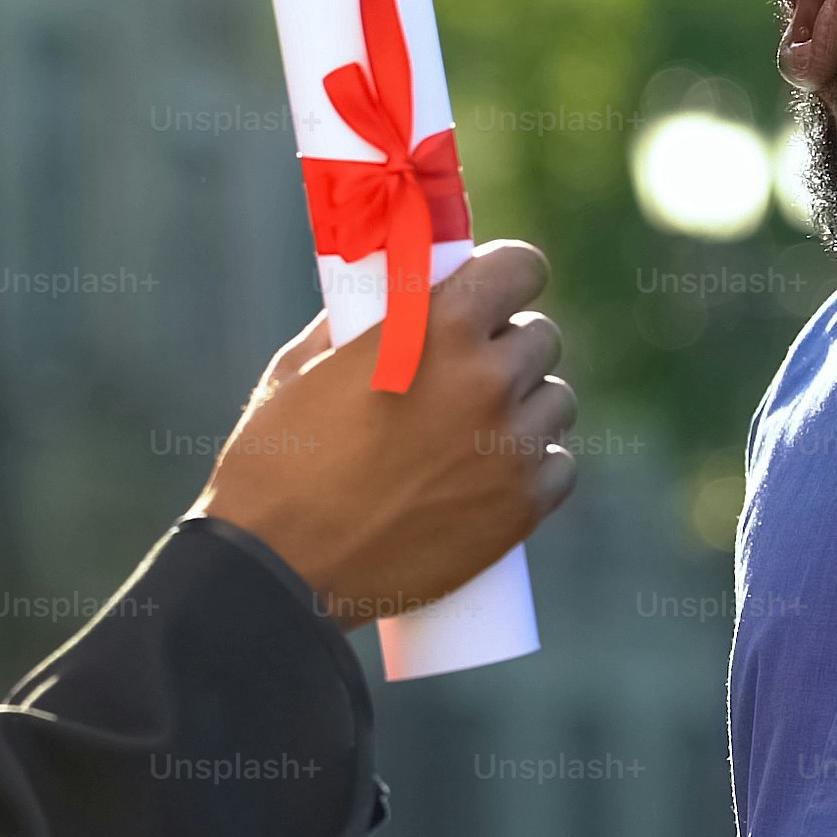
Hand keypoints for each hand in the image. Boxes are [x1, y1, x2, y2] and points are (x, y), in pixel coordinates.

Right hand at [190, 240, 576, 625]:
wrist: (279, 569)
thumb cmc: (277, 462)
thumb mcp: (303, 367)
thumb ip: (356, 323)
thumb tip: (387, 298)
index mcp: (435, 328)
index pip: (520, 267)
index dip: (509, 276)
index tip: (493, 294)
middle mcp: (485, 379)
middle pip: (542, 338)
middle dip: (508, 347)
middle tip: (468, 373)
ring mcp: (509, 447)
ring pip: (555, 403)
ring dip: (525, 408)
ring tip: (476, 433)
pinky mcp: (520, 508)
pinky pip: (559, 466)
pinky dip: (535, 467)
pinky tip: (495, 475)